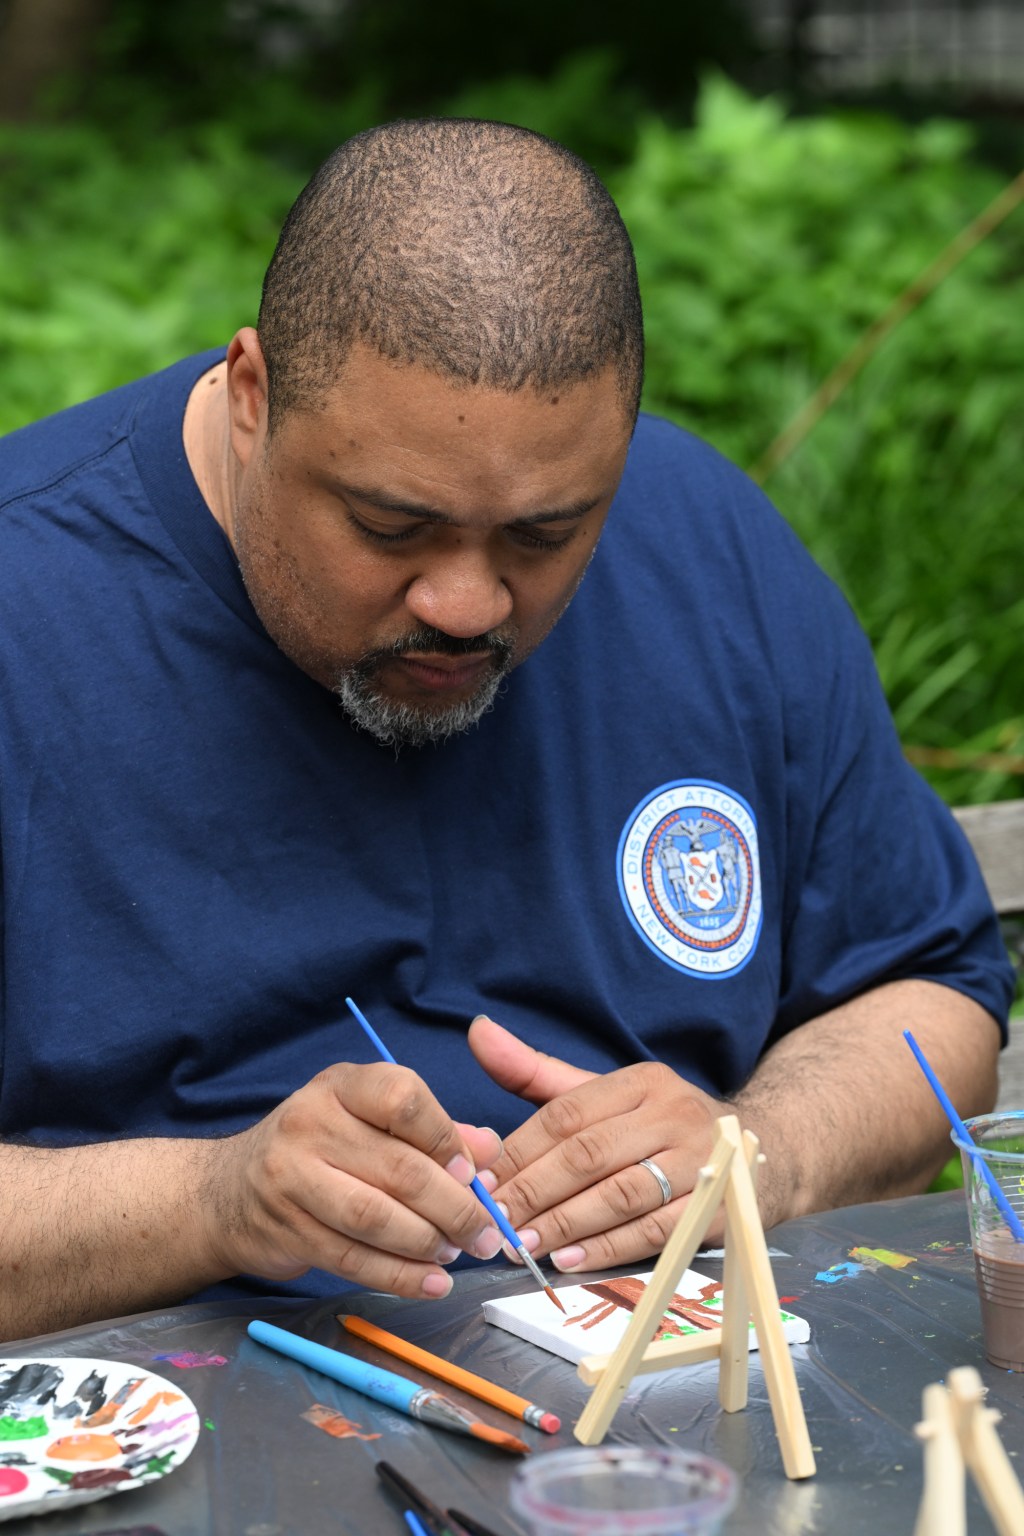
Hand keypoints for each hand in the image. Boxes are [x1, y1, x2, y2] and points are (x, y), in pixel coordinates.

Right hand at [202, 1063, 504, 1297]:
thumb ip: (432, 1131)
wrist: (226, 1192)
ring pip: (376, 1217)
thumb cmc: (317, 1149)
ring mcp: (292, 1176)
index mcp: (341, 1086)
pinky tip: (430, 1283)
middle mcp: (311, 1123)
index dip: (445, 1137)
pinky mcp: (285, 1230)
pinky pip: (353, 1259)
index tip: (471, 1174)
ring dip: (427, 1243)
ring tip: (455, 1254)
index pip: (402, 1096)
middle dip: (454, 1207)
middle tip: (485, 1232)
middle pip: (399, 1168)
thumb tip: (490, 1150)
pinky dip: (399, 1276)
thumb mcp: (367, 1121)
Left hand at [469, 1016, 726, 1271]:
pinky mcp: (715, 1207)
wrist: (759, 1154)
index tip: (482, 1181)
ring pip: (620, 1194)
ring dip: (566, 1223)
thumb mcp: (606, 1093)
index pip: (568, 1113)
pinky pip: (654, 1231)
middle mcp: (672, 1114)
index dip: (521, 1150)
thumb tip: (477, 1031)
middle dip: (535, 1190)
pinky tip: (569, 1259)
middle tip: (494, 1219)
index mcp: (641, 1081)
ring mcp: (699, 1161)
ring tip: (523, 1243)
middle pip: (590, 1154)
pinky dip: (608, 1248)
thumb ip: (537, 1072)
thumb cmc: (661, 1126)